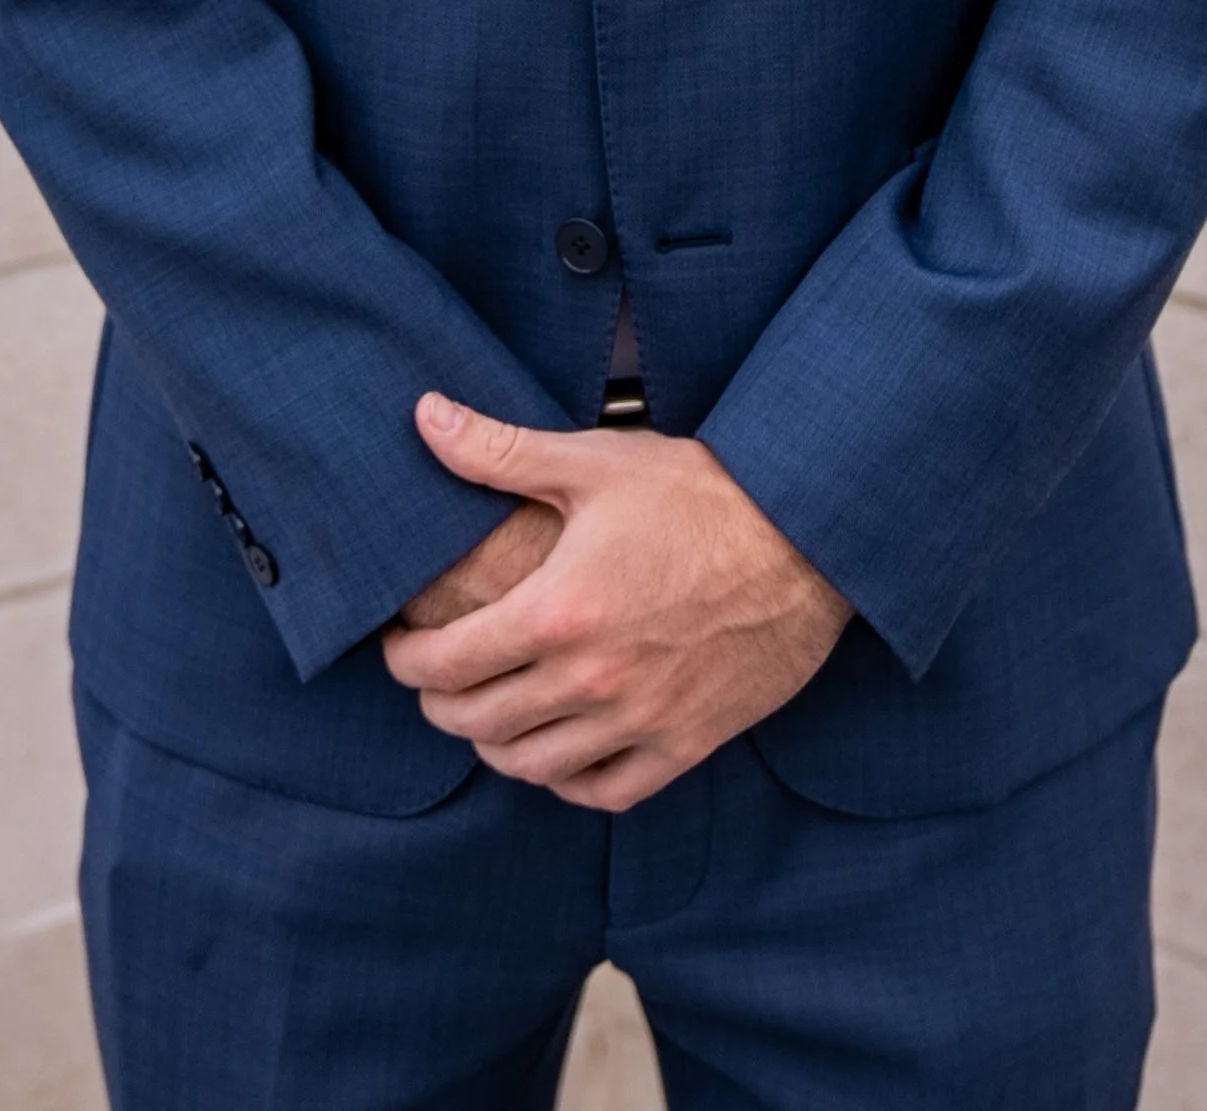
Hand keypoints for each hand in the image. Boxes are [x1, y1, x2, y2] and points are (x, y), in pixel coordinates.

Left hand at [381, 391, 850, 809]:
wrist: (808, 538)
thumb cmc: (698, 491)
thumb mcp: (593, 461)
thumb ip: (498, 451)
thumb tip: (422, 416)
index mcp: (557, 612)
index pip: (445, 664)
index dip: (406, 660)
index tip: (398, 644)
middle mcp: (591, 680)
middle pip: (478, 722)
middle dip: (439, 703)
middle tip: (434, 676)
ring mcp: (640, 721)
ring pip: (532, 766)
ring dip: (493, 744)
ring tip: (486, 711)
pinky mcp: (686, 744)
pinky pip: (603, 790)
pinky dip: (565, 779)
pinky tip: (556, 748)